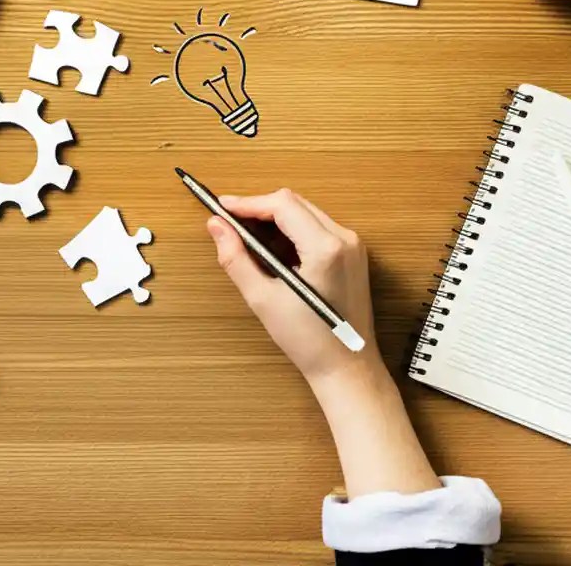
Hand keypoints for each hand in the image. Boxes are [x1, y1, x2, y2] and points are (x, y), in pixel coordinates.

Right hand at [206, 189, 381, 382]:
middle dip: (260, 208)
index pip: (282, 205)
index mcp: (326, 248)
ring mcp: (353, 245)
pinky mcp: (353, 254)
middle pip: (294, 203)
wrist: (346, 367)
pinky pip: (317, 228)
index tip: (221, 207)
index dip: (248, 203)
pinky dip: (292, 231)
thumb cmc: (309, 341)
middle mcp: (345, 239)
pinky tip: (273, 249)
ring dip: (275, 219)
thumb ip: (236, 258)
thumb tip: (217, 227)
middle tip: (229, 223)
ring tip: (247, 237)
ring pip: (306, 212)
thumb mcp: (263, 299)